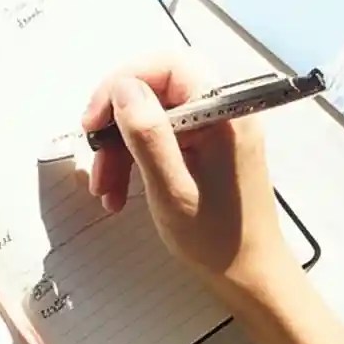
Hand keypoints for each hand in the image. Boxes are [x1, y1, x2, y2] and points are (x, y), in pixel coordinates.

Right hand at [80, 53, 289, 290]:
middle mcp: (221, 111)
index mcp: (223, 114)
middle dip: (116, 118)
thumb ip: (148, 135)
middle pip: (154, 88)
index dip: (124, 81)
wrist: (250, 277)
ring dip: (119, 146)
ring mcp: (213, 128)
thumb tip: (124, 88)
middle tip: (93, 148)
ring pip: (150, 114)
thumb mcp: (172, 189)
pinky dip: (133, 158)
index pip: (168, 66)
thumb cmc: (217, 239)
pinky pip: (159, 136)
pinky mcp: (205, 146)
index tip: (96, 118)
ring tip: (103, 187)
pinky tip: (118, 190)